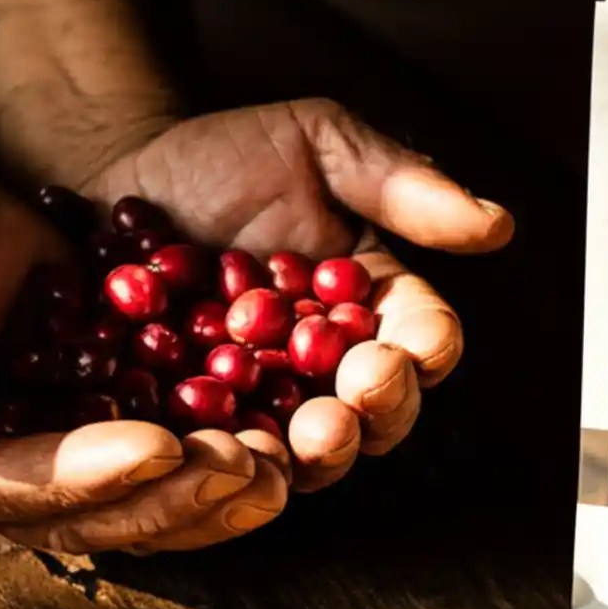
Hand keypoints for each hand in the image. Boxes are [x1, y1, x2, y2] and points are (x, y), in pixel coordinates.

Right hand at [0, 166, 285, 553]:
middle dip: (172, 498)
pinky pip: (168, 464)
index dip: (84, 474)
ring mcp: (51, 467)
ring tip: (282, 467)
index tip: (161, 446)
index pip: (2, 487)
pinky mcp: (104, 436)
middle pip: (85, 517)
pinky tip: (283, 436)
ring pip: (138, 506)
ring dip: (213, 496)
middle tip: (251, 469)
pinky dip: (224, 455)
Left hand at [82, 98, 514, 494]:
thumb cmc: (221, 156)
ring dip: (311, 454)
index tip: (409, 349)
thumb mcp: (316, 143)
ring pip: (308, 452)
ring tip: (294, 441)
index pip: (423, 337)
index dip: (426, 349)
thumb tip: (496, 223)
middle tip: (350, 404)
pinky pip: (220, 461)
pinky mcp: (197, 431)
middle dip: (372, 414)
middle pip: (376, 411)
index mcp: (372, 304)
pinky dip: (225, 464)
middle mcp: (329, 365)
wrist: (110, 178)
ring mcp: (264, 405)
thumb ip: (400, 182)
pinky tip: (214, 455)